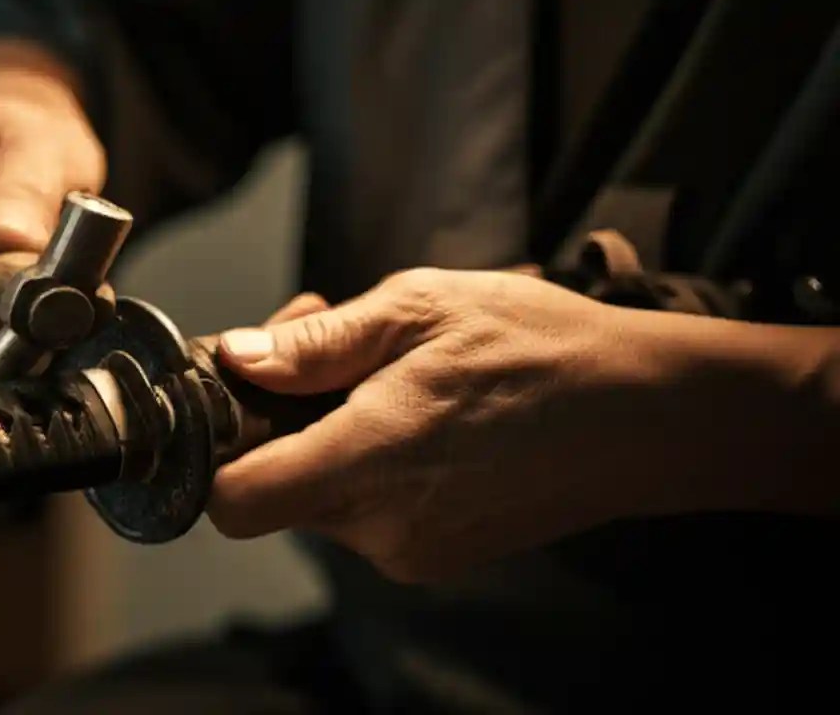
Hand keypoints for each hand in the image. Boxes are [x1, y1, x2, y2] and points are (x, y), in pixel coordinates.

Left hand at [208, 268, 673, 583]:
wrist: (645, 414)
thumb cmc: (542, 348)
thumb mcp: (421, 309)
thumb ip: (319, 345)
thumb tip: (242, 359)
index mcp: (367, 462)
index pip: (234, 503)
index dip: (219, 454)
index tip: (242, 400)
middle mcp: (381, 526)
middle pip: (277, 490)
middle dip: (285, 419)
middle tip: (327, 344)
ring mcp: (413, 550)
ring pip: (325, 499)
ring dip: (332, 435)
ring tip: (389, 371)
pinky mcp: (441, 555)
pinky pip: (372, 511)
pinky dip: (374, 463)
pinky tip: (419, 411)